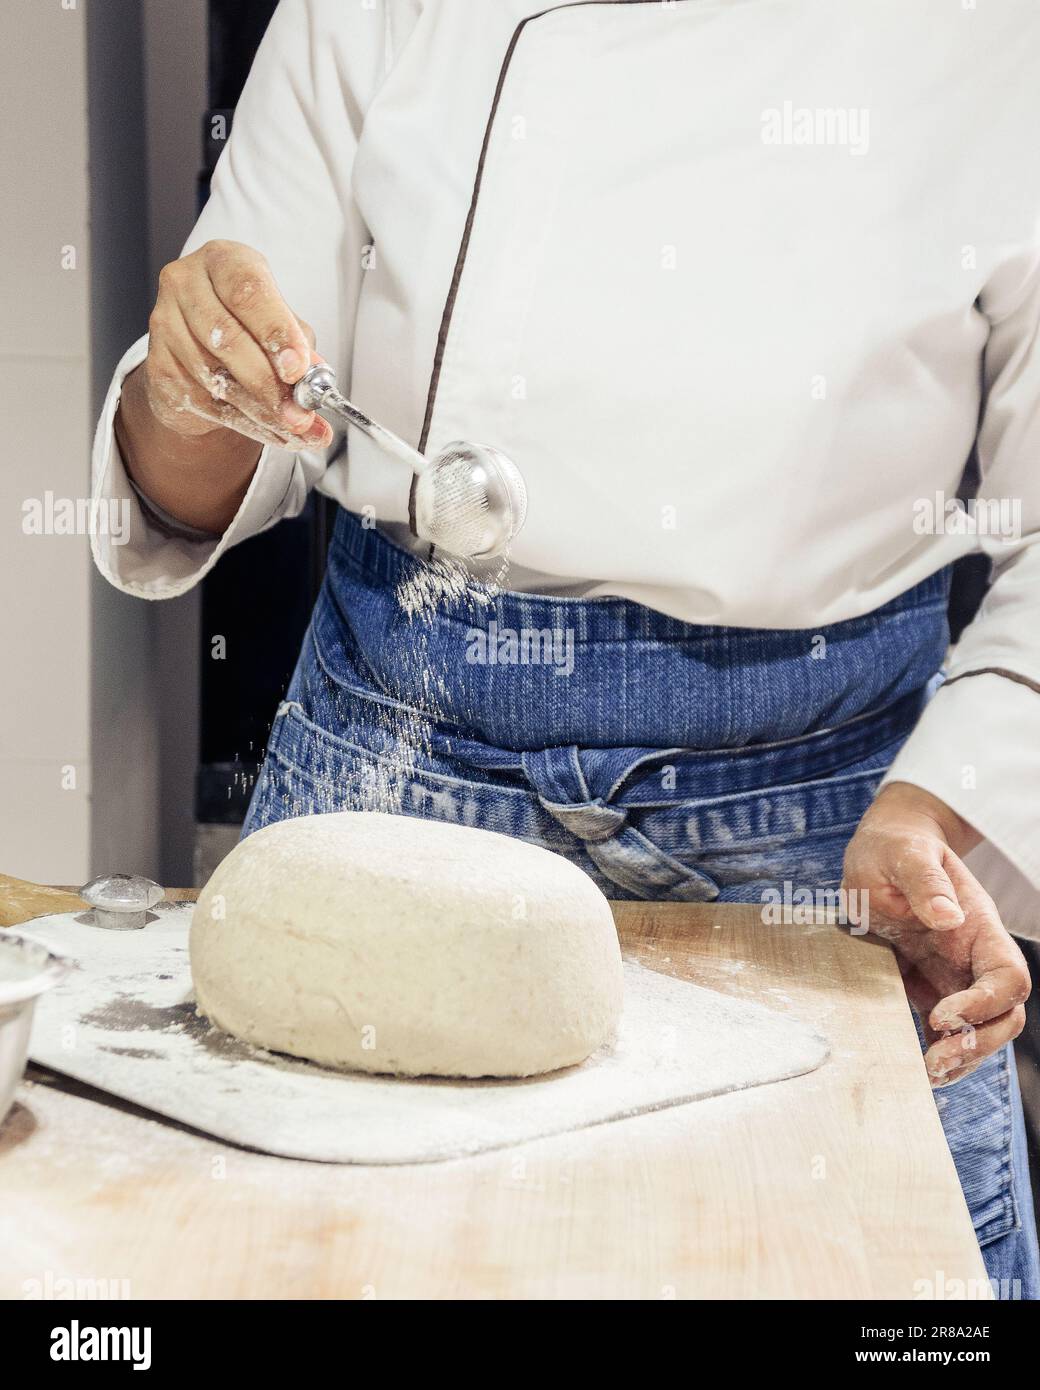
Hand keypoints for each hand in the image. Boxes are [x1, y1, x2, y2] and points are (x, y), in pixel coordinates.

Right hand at [142, 239, 332, 451]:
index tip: (299, 369)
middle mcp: (186, 284)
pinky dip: (247, 424)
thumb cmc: (248, 325)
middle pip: (226, 337)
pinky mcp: (159, 367)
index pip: (247, 291)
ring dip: (262, 411)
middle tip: (300, 413)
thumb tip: (314, 376)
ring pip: (216, 377)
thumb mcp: (280, 322)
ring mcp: (165, 325)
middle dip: (269, 383)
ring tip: (295, 428)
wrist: (199, 350)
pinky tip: (274, 433)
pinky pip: (206, 403)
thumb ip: (298, 344)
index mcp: (223, 261)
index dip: (276, 331)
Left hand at [841, 781, 1029, 1086]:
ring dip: (962, 1059)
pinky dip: (938, 1054)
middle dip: (977, 1043)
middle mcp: (974, 957)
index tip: (941, 1015)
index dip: (984, 1003)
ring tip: (927, 1074)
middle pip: (1004, 1014)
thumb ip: (925, 882)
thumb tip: (947, 915)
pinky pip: (946, 1032)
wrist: (883, 852)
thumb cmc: (896, 849)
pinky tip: (917, 1070)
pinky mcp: (929, 988)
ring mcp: (954, 977)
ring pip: (980, 1031)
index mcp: (979, 926)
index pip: (1007, 976)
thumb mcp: (905, 855)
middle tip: (935, 1061)